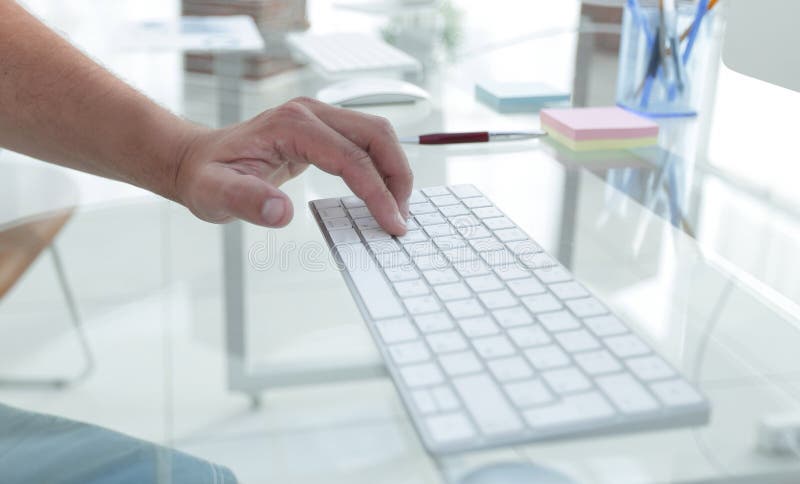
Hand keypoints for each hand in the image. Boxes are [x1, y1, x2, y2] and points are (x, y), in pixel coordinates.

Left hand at [173, 97, 412, 234]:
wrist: (197, 160)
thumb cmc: (207, 177)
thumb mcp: (215, 194)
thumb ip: (246, 201)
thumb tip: (281, 213)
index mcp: (292, 125)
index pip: (351, 158)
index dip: (377, 193)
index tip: (393, 224)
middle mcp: (311, 113)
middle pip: (376, 135)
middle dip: (398, 176)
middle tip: (402, 218)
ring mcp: (319, 118)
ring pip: (377, 135)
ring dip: (394, 170)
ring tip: (397, 209)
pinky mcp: (323, 130)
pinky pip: (364, 143)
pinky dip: (381, 167)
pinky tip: (382, 194)